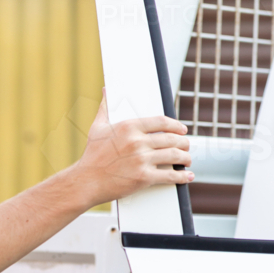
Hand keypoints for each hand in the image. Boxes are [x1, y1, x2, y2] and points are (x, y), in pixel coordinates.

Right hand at [75, 92, 192, 208]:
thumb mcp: (97, 128)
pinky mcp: (144, 178)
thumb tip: (105, 91)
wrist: (86, 181)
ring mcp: (141, 160)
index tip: (182, 130)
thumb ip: (105, 108)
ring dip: (185, 158)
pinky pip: (170, 176)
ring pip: (174, 156)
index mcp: (129, 127)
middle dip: (184, 143)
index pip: (162, 122)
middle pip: (172, 139)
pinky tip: (187, 176)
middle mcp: (137, 142)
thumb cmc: (91, 156)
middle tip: (186, 146)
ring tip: (187, 159)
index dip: (176, 125)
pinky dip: (182, 177)